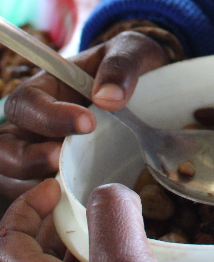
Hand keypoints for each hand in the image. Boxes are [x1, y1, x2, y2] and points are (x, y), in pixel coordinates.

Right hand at [0, 31, 167, 196]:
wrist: (150, 89)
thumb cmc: (131, 66)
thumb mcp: (132, 51)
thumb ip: (121, 65)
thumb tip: (109, 97)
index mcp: (46, 88)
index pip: (28, 103)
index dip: (49, 116)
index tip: (88, 123)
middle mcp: (32, 125)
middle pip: (4, 148)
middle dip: (27, 160)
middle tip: (61, 161)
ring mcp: (38, 156)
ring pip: (12, 179)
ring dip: (34, 188)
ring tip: (70, 189)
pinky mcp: (53, 182)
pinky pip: (35, 201)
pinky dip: (48, 209)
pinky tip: (74, 208)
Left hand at [0, 178, 156, 261]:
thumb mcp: (121, 258)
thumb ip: (112, 213)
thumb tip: (109, 193)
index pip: (9, 244)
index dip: (26, 208)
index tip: (55, 190)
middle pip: (39, 261)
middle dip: (59, 226)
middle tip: (86, 207)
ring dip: (88, 249)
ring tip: (118, 232)